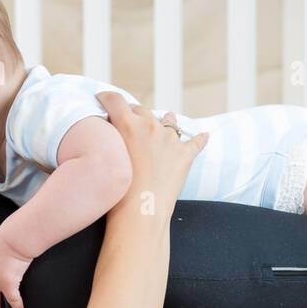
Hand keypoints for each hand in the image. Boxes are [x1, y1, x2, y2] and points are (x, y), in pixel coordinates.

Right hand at [94, 92, 208, 208]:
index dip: (106, 96)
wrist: (141, 211)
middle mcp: (151, 126)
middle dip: (133, 113)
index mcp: (129, 124)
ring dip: (165, 120)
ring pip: (169, 121)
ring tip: (166, 121)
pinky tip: (204, 136)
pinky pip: (196, 142)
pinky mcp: (185, 155)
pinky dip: (199, 139)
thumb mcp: (107, 156)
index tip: (102, 98)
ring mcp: (171, 140)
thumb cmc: (116, 191)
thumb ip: (107, 139)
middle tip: (126, 120)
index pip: (115, 100)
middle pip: (141, 110)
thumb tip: (106, 132)